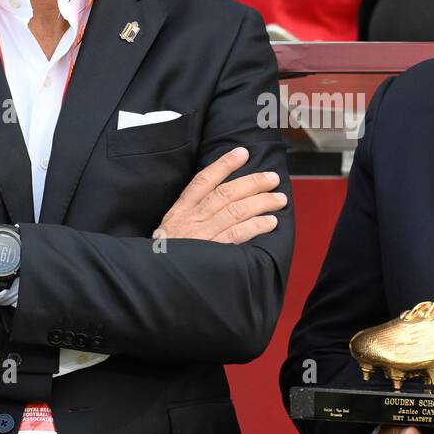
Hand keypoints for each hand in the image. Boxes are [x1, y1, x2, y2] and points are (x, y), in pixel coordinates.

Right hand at [154, 146, 285, 243]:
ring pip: (235, 211)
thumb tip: (218, 201)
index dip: (224, 164)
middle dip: (252, 182)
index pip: (203, 180)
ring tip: (279, 199)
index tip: (242, 153)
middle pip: (226, 193)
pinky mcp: (212, 253)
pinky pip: (237, 235)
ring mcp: (202, 236)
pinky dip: (256, 226)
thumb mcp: (168, 231)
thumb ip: (189, 216)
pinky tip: (270, 222)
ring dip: (261, 202)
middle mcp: (191, 220)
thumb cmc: (167, 256)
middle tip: (272, 178)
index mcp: (180, 211)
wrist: (155, 279)